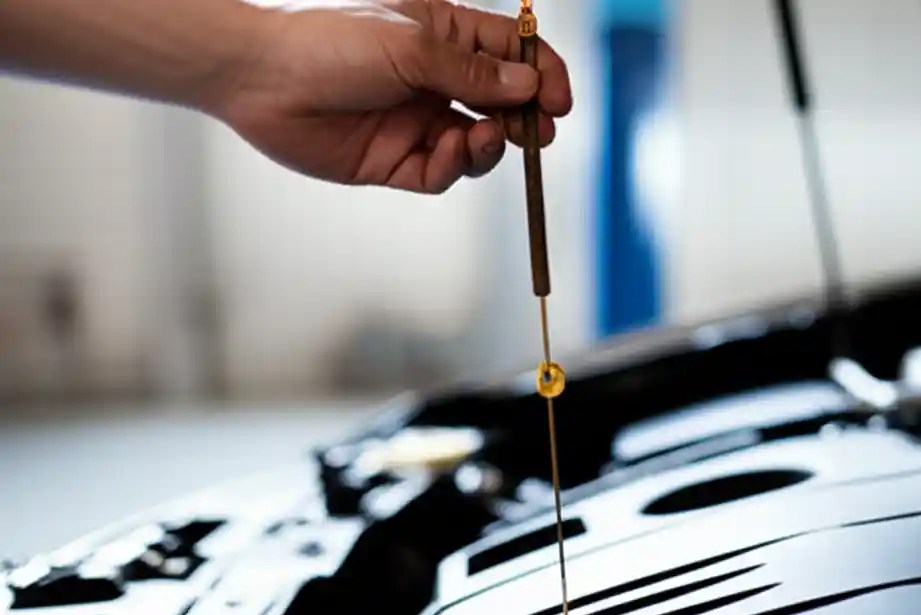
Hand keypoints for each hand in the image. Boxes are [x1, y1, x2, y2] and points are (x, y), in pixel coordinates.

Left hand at [212, 0, 572, 193]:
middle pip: (501, 103)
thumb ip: (474, 74)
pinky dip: (454, 165)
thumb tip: (529, 88)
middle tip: (540, 130)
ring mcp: (414, 120)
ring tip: (487, 138)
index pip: (510, 53)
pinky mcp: (392, 160)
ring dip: (491, 144)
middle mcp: (432, 78)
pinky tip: (450, 150)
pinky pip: (440, 171)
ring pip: (476, 143)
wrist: (258, 76)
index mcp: (441, 34)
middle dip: (525, 118)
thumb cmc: (329, 39)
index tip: (560, 99)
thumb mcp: (413, 47)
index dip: (541, 74)